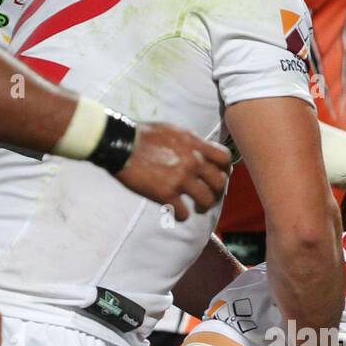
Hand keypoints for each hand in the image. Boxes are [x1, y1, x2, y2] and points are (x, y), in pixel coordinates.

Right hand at [116, 123, 231, 221]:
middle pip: (219, 183)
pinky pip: (184, 213)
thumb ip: (191, 142)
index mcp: (195, 144)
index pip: (224, 159)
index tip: (218, 176)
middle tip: (208, 196)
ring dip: (203, 207)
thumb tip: (202, 151)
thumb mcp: (174, 130)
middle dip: (216, 192)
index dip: (225, 171)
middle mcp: (192, 161)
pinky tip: (176, 212)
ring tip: (196, 208)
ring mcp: (181, 178)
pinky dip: (182, 215)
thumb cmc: (144, 135)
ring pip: (206, 201)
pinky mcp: (166, 194)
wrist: (121, 144)